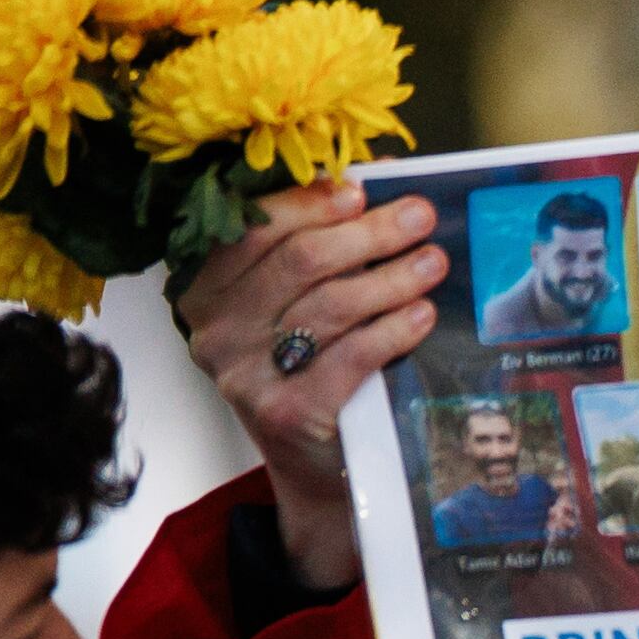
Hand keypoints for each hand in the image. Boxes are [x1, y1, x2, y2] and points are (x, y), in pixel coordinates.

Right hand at [171, 182, 442, 596]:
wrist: (318, 465)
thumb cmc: (312, 365)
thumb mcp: (300, 298)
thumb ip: (324, 236)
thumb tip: (379, 172)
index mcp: (205, 289)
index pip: (253, 230)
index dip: (309, 203)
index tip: (361, 191)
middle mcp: (214, 331)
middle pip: (298, 262)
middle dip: (367, 234)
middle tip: (419, 218)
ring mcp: (245, 376)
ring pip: (329, 305)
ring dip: (391, 278)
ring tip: (433, 263)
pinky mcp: (286, 413)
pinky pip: (349, 357)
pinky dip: (392, 330)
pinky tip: (422, 315)